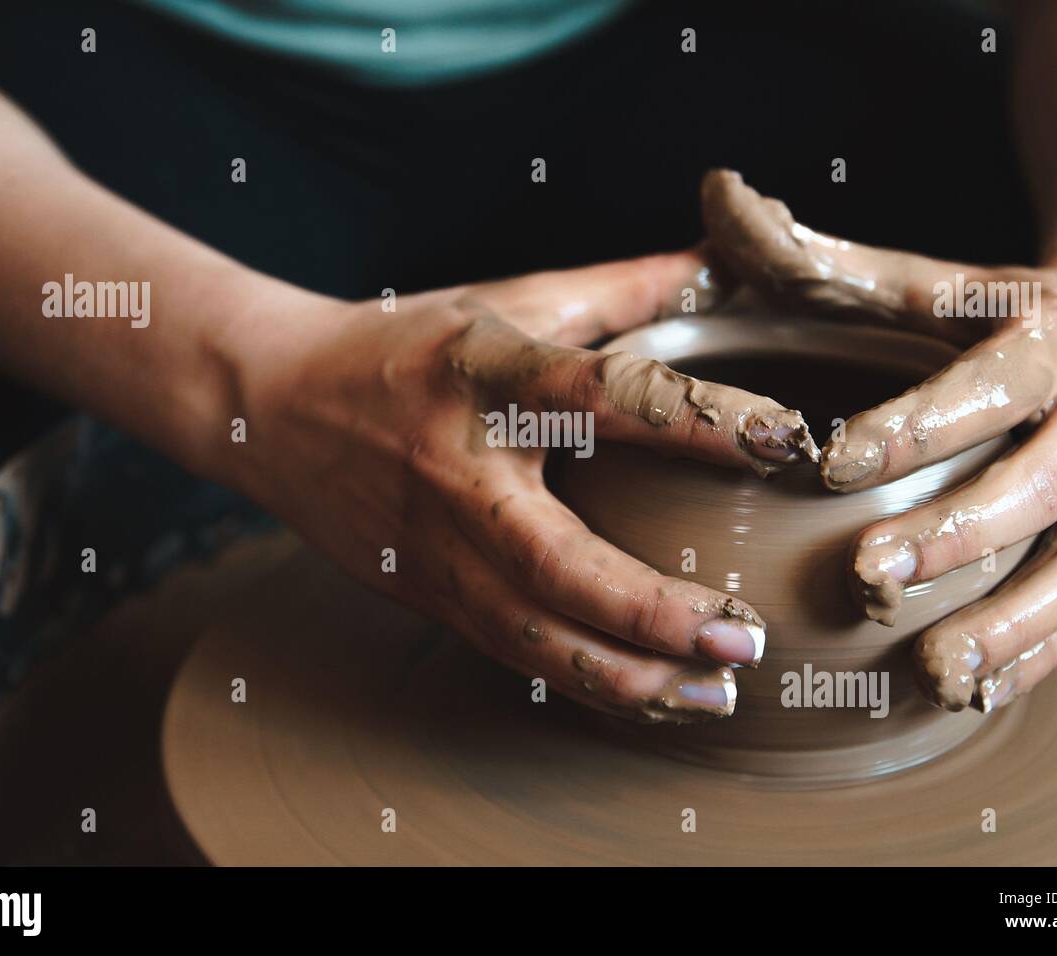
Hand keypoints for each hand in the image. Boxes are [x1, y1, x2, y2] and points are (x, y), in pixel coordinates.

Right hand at [218, 251, 818, 722]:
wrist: (269, 406)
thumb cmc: (400, 346)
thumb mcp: (503, 299)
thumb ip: (619, 289)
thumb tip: (723, 257)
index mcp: (487, 377)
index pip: (605, 398)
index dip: (699, 423)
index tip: (788, 442)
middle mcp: (459, 474)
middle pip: (557, 562)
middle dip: (654, 612)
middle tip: (746, 633)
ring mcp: (435, 548)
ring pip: (533, 636)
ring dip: (629, 677)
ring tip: (717, 690)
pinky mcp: (426, 594)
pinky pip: (513, 654)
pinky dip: (587, 683)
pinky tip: (655, 696)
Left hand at [703, 169, 1056, 713]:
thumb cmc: (993, 315)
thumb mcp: (921, 281)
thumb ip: (821, 258)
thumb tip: (714, 192)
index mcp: (1050, 338)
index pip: (986, 383)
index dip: (915, 424)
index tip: (830, 463)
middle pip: (1038, 481)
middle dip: (953, 534)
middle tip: (866, 577)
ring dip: (1008, 621)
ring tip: (931, 666)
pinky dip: (1033, 656)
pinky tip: (968, 692)